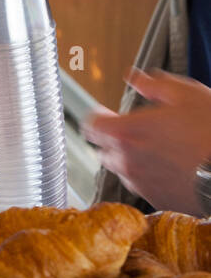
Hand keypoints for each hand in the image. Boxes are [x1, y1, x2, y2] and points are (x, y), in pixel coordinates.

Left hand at [83, 68, 210, 212]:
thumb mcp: (186, 94)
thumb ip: (153, 85)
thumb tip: (134, 78)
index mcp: (127, 132)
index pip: (91, 126)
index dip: (98, 117)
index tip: (107, 113)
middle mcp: (126, 160)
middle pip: (103, 149)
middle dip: (114, 138)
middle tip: (137, 129)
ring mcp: (139, 183)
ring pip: (120, 169)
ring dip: (129, 158)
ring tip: (157, 148)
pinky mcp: (154, 199)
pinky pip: (140, 186)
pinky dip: (147, 175)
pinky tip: (168, 166)